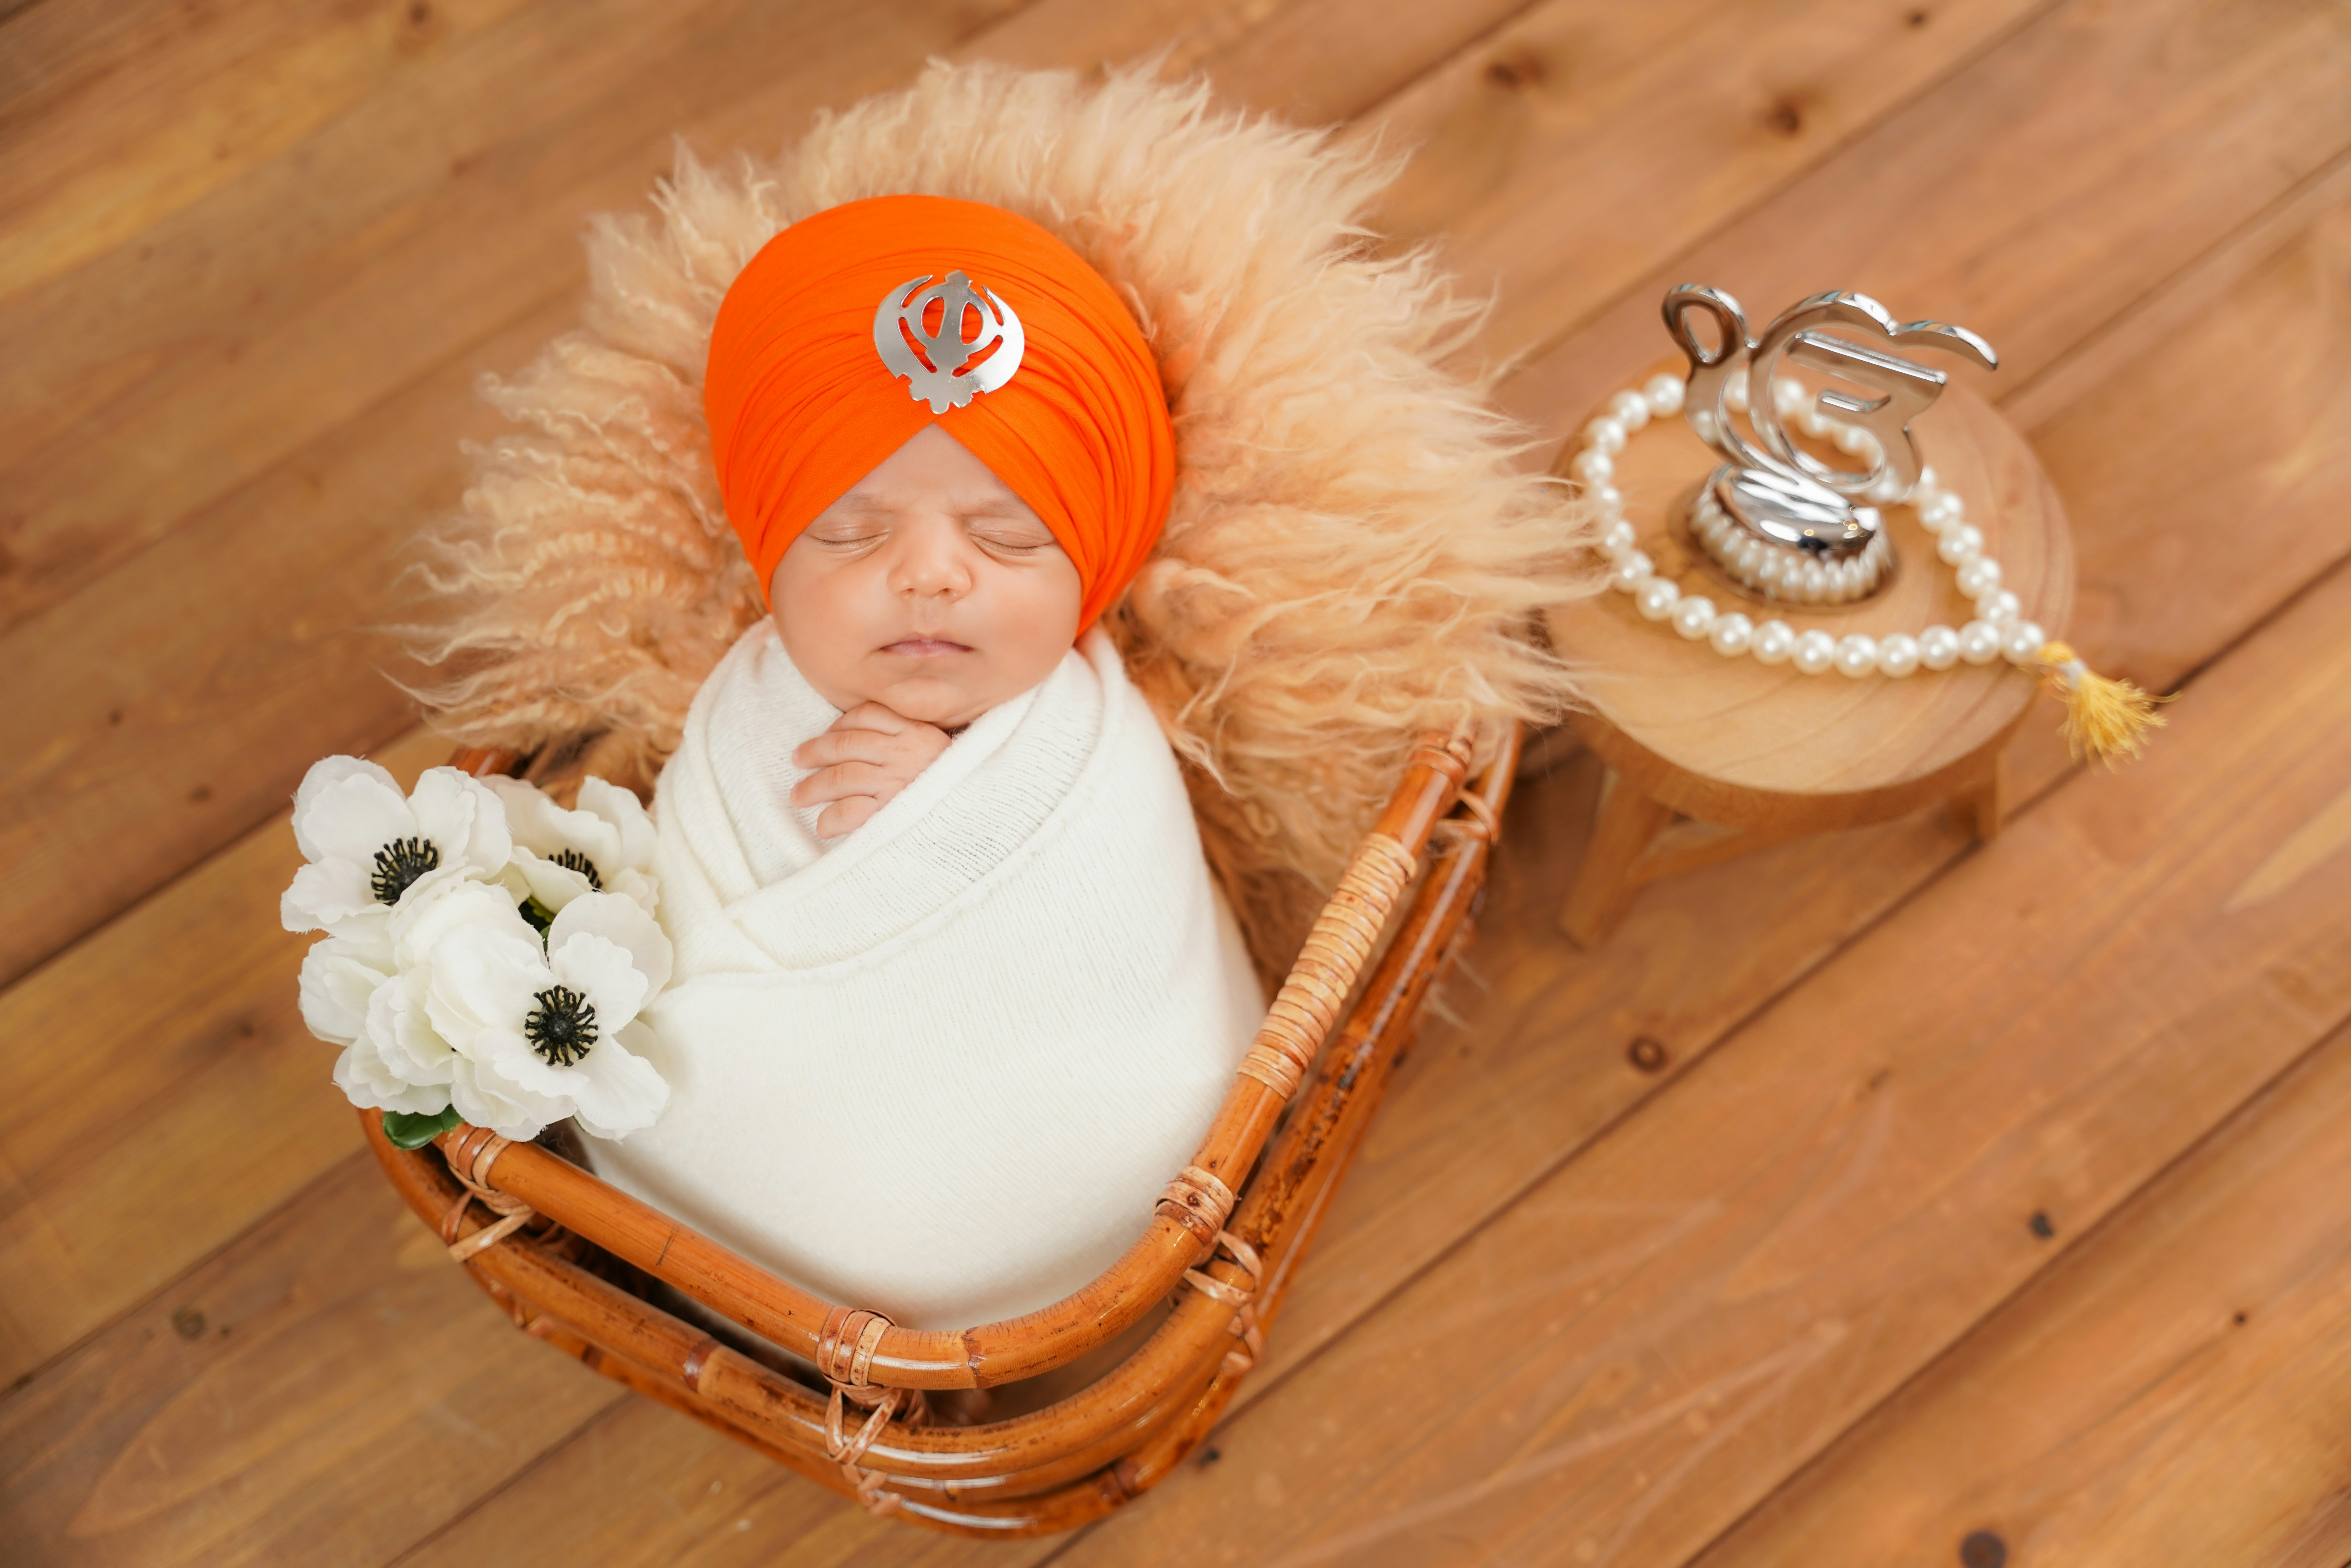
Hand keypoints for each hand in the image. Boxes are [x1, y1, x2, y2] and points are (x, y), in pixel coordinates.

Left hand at [790, 702, 950, 838]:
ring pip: (841, 777)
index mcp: (917, 731)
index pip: (867, 714)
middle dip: (815, 752)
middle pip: (846, 744)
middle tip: (798, 760)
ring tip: (798, 796)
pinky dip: (832, 819)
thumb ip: (913, 739)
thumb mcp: (942, 750)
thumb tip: (874, 736)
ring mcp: (897, 783)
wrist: (985, 814)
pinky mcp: (892, 813)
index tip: (828, 733)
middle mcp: (904, 753)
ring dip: (813, 787)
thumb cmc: (960, 784)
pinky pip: (850, 813)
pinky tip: (824, 826)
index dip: (839, 723)